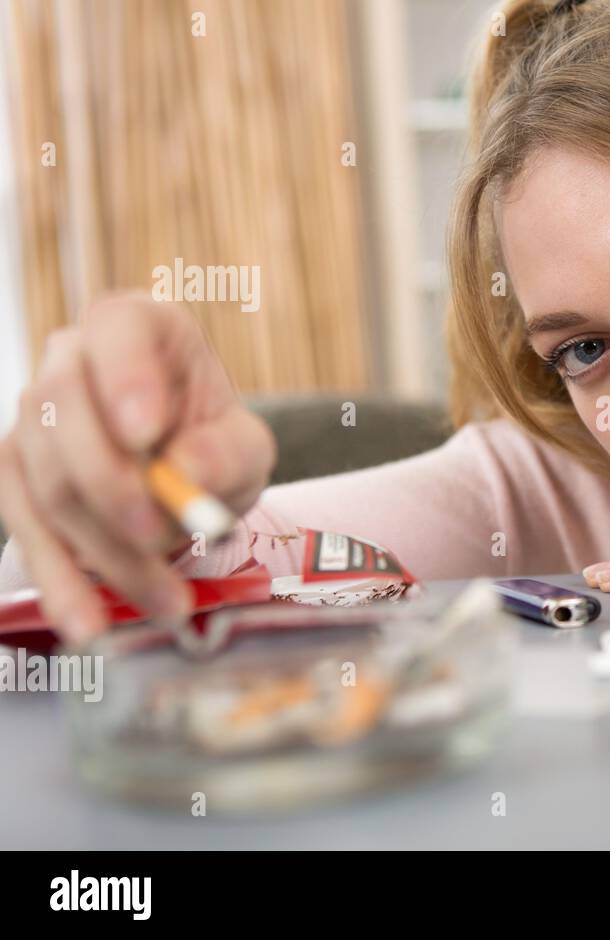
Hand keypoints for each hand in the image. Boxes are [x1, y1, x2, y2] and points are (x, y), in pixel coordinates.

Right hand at [0, 293, 275, 644]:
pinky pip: (24, 527)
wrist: (187, 481)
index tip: (147, 433)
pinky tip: (89, 623)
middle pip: (62, 412)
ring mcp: (31, 417)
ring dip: (105, 551)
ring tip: (168, 603)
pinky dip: (59, 580)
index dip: (124, 378)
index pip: (117, 329)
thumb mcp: (246, 449)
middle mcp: (70, 359)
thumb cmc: (216, 447)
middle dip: (112, 486)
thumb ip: (227, 454)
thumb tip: (186, 471)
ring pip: (47, 482)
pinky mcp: (13, 475)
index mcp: (135, 325)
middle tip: (162, 537)